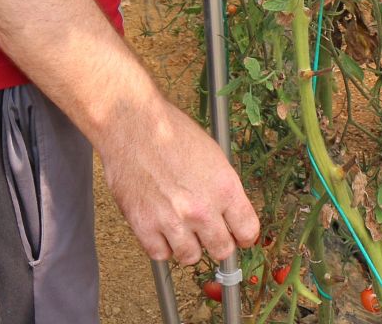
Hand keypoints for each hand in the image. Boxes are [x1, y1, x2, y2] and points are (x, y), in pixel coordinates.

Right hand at [96, 98, 259, 264]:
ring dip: (187, 246)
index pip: (247, 231)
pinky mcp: (144, 226)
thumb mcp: (213, 156)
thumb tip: (231, 215)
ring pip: (190, 257)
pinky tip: (160, 227)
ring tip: (180, 227)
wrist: (133, 125)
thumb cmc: (171, 132)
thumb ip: (224, 190)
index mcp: (225, 188)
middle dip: (217, 243)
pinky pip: (161, 254)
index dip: (243, 236)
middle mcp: (202, 209)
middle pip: (222, 250)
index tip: (238, 236)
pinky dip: (161, 245)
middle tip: (208, 233)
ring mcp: (173, 221)